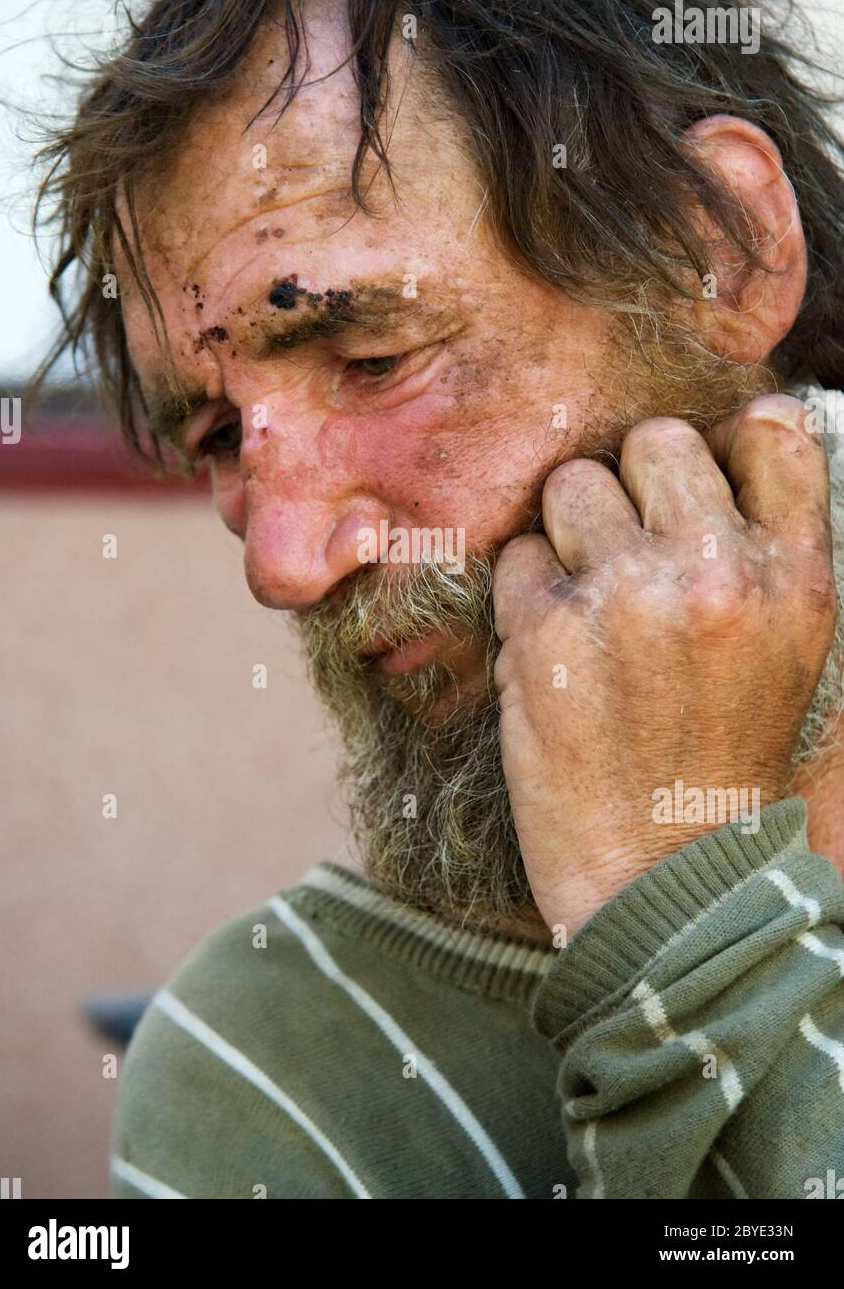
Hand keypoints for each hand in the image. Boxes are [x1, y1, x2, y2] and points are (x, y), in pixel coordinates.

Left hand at [493, 395, 836, 934]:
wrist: (669, 883)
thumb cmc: (724, 766)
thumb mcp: (788, 654)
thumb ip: (761, 555)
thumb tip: (726, 447)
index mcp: (797, 577)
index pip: (772, 431)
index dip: (726, 443)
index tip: (698, 482)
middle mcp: (719, 572)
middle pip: (656, 441)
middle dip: (634, 487)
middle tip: (630, 553)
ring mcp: (629, 595)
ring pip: (572, 485)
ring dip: (570, 536)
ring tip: (590, 605)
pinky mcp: (547, 632)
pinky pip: (518, 556)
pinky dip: (527, 594)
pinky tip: (555, 651)